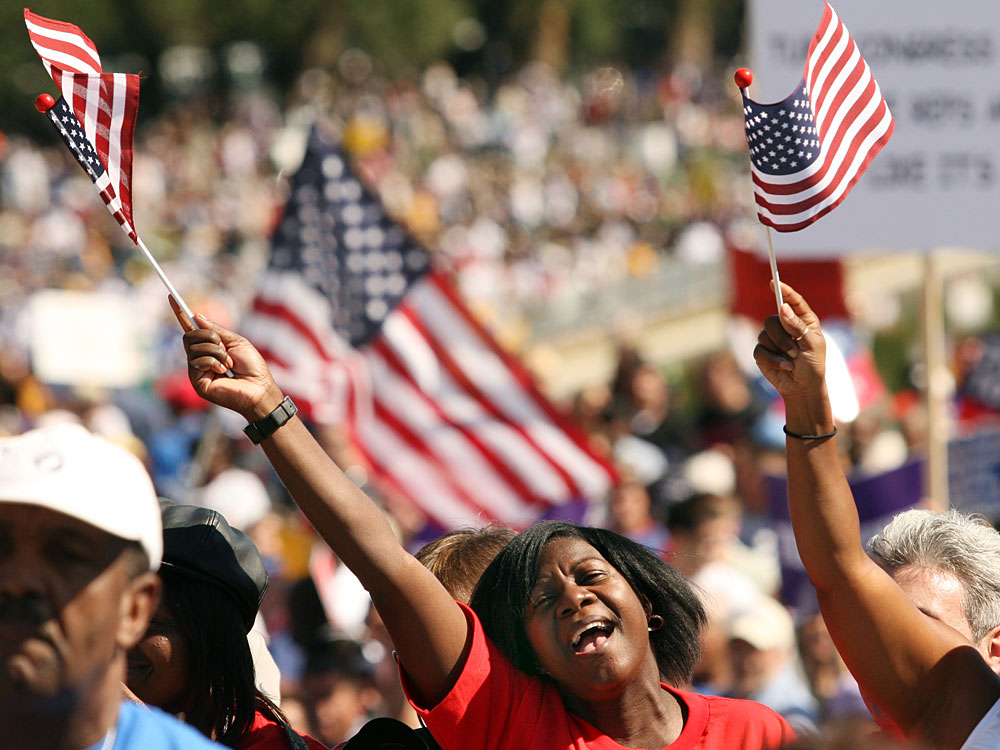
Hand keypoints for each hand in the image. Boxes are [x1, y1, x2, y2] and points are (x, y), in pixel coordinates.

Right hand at [169, 295, 284, 421]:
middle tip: (224, 347)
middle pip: (189, 335)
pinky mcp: (196, 381)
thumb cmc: (252, 366)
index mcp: (209, 347)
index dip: (181, 313)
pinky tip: (224, 372)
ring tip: (229, 365)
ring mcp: (196, 370)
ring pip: (194, 346)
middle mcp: (199, 358)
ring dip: (216, 351)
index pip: (190, 328)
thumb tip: (196, 316)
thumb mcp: (236, 342)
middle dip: (209, 337)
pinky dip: (214, 362)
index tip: (172, 297)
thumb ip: (216, 330)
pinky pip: (198, 360)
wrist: (259, 388)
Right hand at [752, 282, 826, 398]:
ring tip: (790, 360)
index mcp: (803, 320)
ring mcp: (773, 339)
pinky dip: (772, 359)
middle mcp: (786, 326)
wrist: (803, 388)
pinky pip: (760, 349)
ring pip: (765, 334)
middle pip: (773, 319)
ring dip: (779, 349)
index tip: (774, 282)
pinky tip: (784, 366)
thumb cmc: (813, 365)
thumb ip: (798, 326)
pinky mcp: (762, 352)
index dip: (783, 291)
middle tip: (794, 350)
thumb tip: (783, 308)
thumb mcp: (812, 344)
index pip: (793, 301)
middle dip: (782, 336)